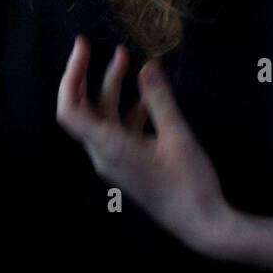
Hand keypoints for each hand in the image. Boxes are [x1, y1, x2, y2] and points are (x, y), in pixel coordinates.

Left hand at [55, 35, 235, 256]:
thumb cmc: (190, 184)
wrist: (202, 225)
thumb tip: (147, 66)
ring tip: (132, 63)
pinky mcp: (130, 166)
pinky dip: (131, 111)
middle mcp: (105, 156)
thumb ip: (160, 100)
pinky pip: (120, 132)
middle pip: (86, 110)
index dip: (71, 74)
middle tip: (113, 49)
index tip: (85, 47)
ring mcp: (116, 162)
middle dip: (95, 76)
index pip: (70, 109)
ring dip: (116, 91)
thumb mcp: (178, 136)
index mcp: (109, 148)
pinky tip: (151, 98)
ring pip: (105, 119)